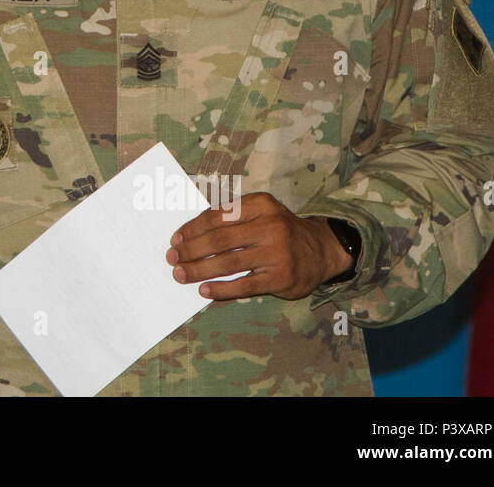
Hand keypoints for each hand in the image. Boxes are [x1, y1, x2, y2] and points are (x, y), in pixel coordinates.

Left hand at [165, 193, 352, 300]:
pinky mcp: (281, 277)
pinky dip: (221, 289)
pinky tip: (204, 290)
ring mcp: (277, 253)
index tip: (175, 239)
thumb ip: (231, 218)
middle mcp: (270, 226)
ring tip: (181, 275)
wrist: (321, 250)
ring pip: (227, 263)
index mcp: (260, 204)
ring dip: (199, 270)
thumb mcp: (260, 212)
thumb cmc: (279, 230)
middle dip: (190, 251)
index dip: (192, 229)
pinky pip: (244, 285)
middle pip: (219, 240)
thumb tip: (189, 234)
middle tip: (172, 259)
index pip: (217, 216)